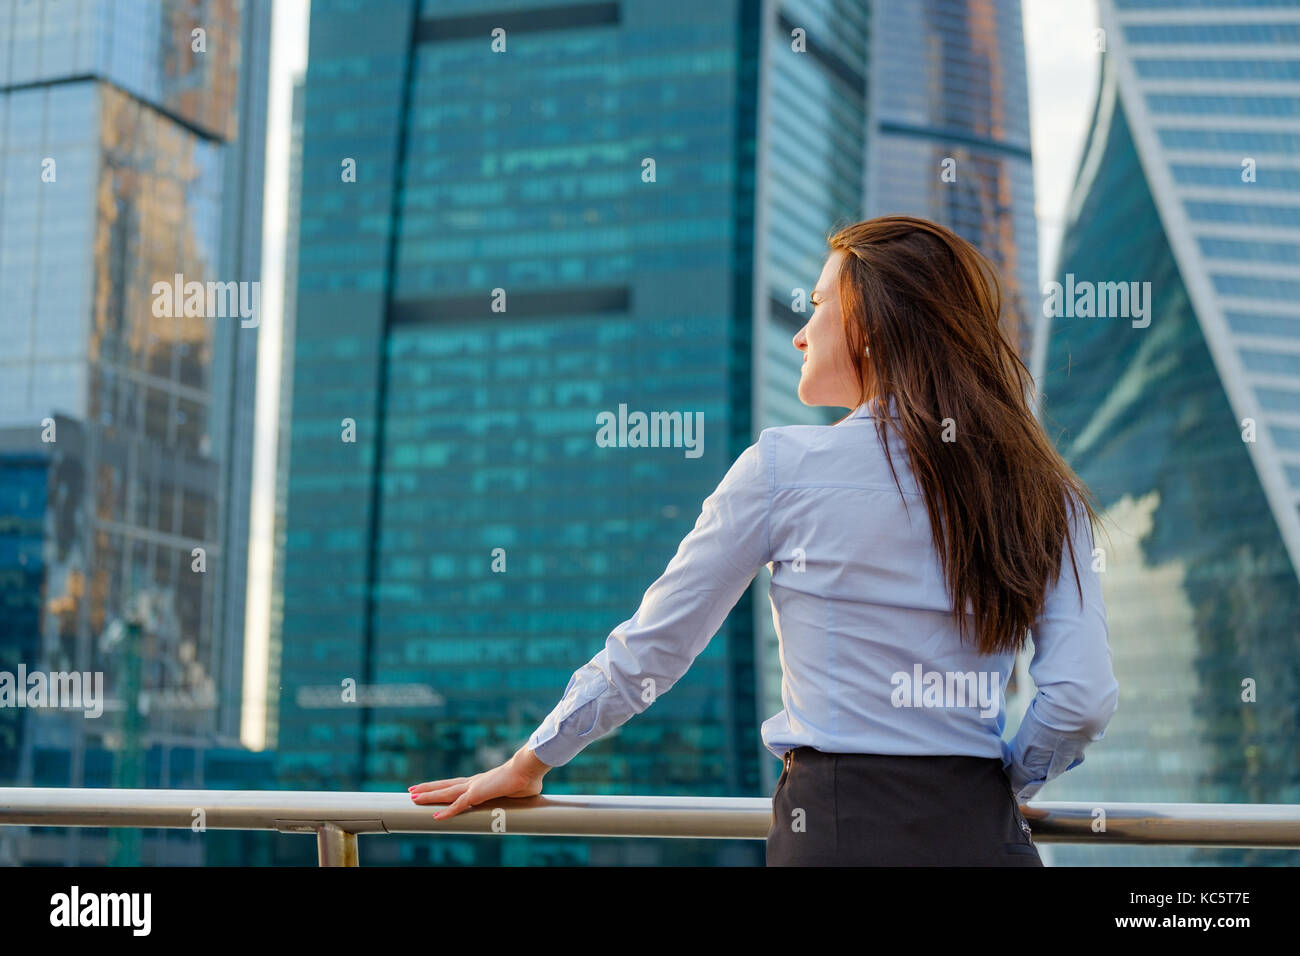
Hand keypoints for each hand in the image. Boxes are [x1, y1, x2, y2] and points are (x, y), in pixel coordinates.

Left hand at [409, 747, 551, 820]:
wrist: (528, 768)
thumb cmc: (527, 778)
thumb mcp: (517, 791)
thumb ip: (514, 796)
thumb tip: (524, 798)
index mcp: (482, 781)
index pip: (458, 784)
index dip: (444, 787)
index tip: (434, 788)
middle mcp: (474, 782)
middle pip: (445, 786)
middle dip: (428, 789)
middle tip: (412, 790)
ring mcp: (474, 787)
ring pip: (445, 793)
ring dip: (429, 796)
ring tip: (413, 797)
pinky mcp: (477, 794)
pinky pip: (458, 806)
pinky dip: (447, 812)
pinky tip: (436, 817)